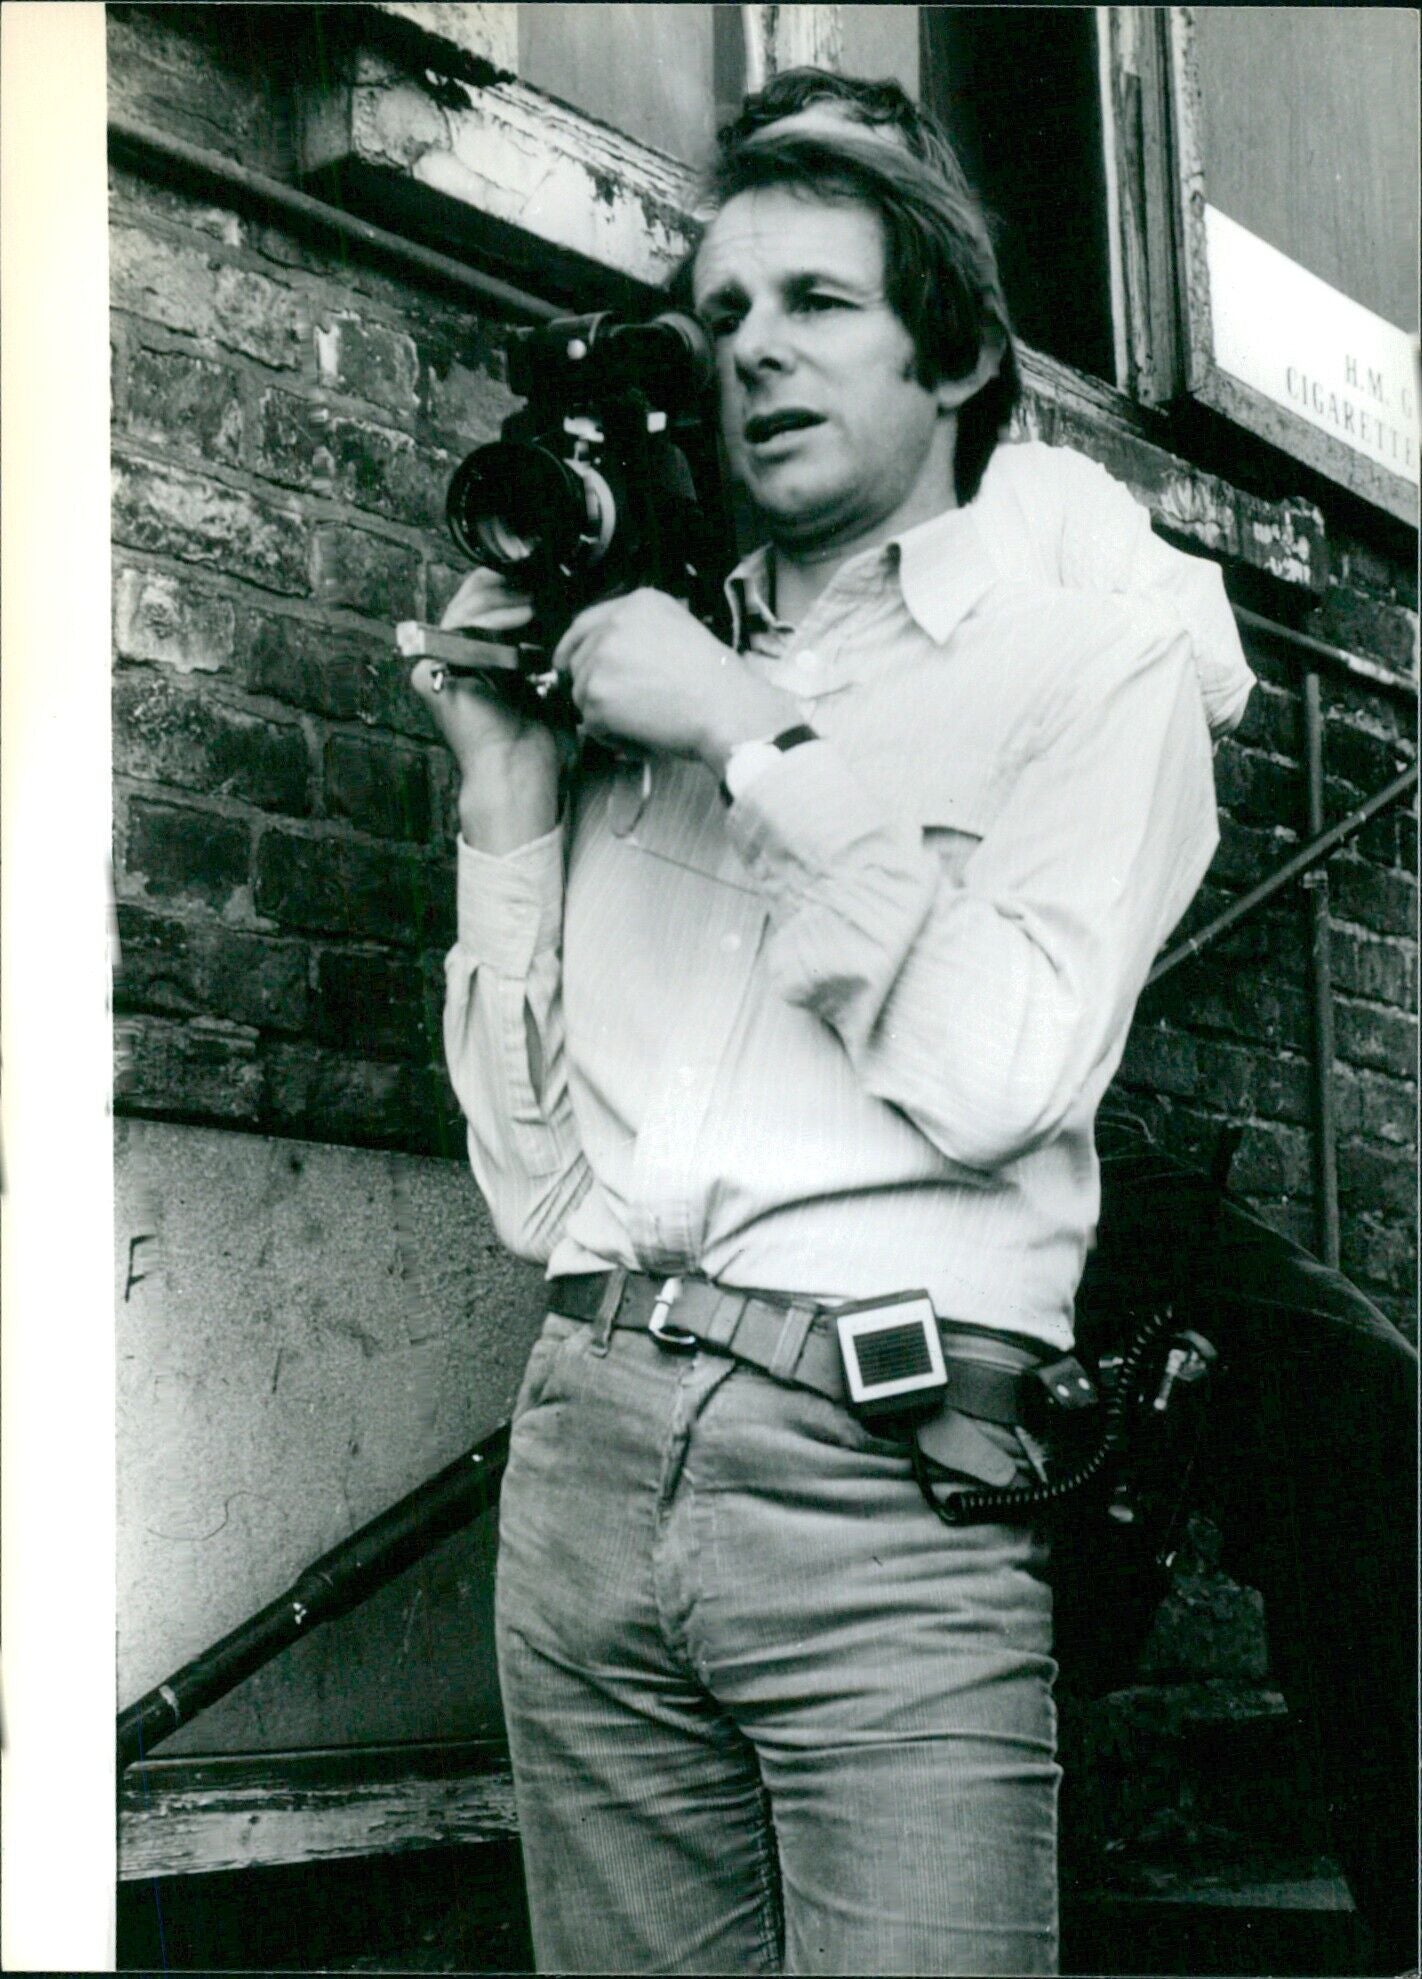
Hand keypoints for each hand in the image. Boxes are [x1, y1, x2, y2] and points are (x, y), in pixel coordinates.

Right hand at [409, 567, 558, 851]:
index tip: (553, 585)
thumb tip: (574, 610)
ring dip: (504, 597)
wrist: (521, 775)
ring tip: (536, 601)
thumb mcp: (554, 685)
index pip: (491, 602)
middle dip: (510, 585)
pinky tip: (521, 617)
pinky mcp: (430, 675)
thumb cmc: (540, 743)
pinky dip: (489, 617)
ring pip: (465, 605)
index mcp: (481, 658)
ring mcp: (438, 666)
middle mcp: (455, 659)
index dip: (519, 586)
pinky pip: (457, 629)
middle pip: (475, 597)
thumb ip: (553, 649)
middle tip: (544, 587)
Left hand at [552, 588, 799, 771]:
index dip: (573, 648)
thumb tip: (610, 661)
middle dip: (593, 689)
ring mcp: (601, 658)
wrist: (727, 709)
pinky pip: (592, 725)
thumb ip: (643, 634)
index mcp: (638, 604)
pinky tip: (645, 736)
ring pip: (582, 695)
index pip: (585, 623)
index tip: (567, 667)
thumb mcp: (682, 631)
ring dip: (607, 716)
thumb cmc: (717, 682)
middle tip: (618, 711)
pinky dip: (614, 738)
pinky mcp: (596, 695)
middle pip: (579, 660)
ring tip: (646, 724)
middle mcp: (614, 624)